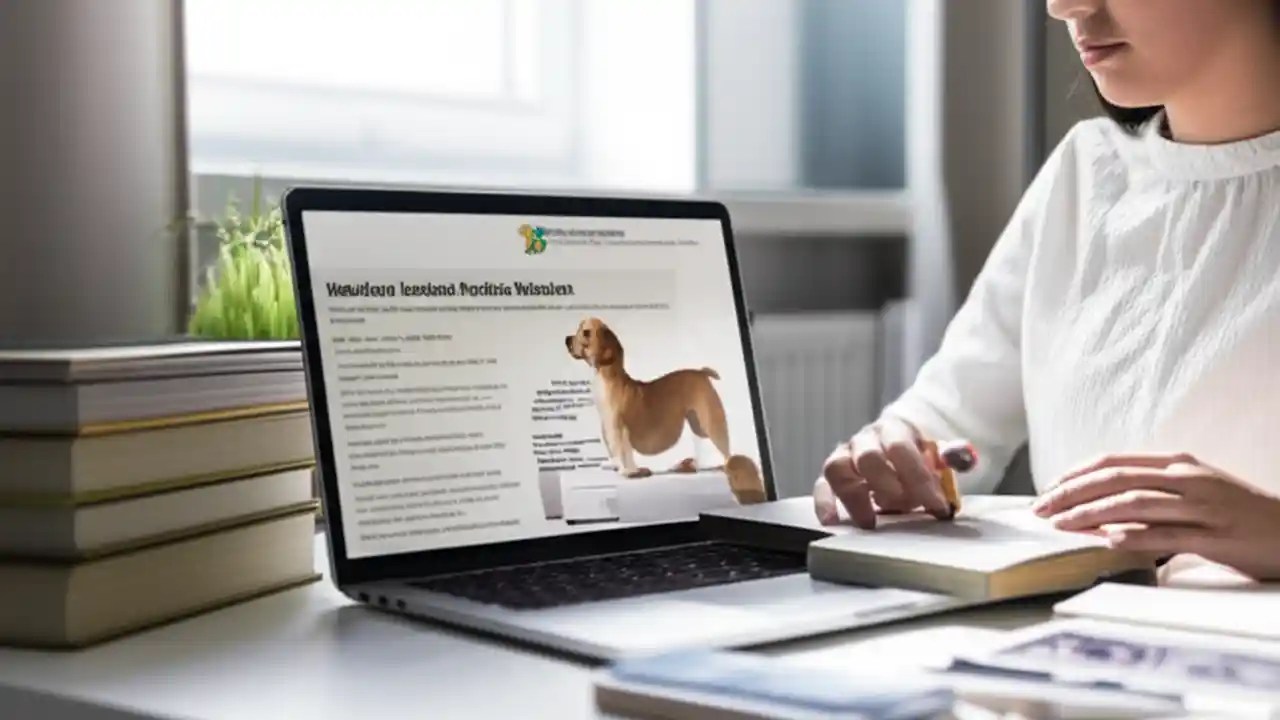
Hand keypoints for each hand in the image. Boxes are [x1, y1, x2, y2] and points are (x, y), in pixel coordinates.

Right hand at [813, 417, 951, 528]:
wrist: (898, 446)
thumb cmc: (919, 456)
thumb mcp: (940, 453)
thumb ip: (953, 455)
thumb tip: (962, 457)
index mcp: (895, 430)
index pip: (902, 449)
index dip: (918, 478)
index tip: (937, 506)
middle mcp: (866, 440)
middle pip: (868, 457)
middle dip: (887, 486)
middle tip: (903, 508)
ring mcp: (846, 455)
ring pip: (837, 468)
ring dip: (853, 497)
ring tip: (870, 521)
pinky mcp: (834, 474)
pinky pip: (822, 484)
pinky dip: (824, 502)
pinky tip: (832, 521)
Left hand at [1033, 452, 1279, 580]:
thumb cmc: (1236, 512)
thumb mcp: (1193, 489)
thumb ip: (1152, 488)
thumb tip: (1102, 501)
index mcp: (1178, 463)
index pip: (1114, 461)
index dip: (1076, 474)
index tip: (1048, 489)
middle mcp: (1188, 479)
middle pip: (1117, 479)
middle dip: (1072, 493)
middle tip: (1041, 508)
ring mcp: (1203, 507)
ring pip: (1136, 504)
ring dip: (1092, 514)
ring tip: (1061, 524)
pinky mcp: (1216, 537)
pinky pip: (1168, 535)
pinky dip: (1135, 537)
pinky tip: (1107, 541)